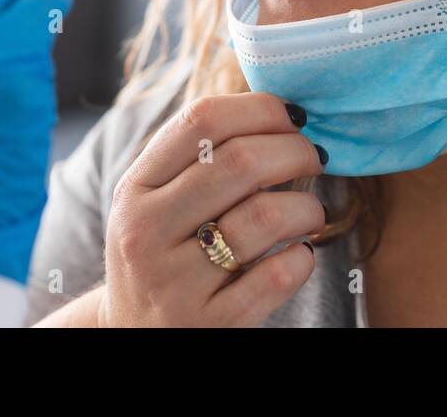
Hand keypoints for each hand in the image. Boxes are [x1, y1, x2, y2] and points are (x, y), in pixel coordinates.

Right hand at [97, 92, 326, 325]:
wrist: (132, 338)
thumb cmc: (161, 252)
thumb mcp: (155, 201)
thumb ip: (199, 157)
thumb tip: (281, 111)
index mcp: (135, 187)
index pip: (202, 119)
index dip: (261, 108)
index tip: (292, 117)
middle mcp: (146, 231)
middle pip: (240, 161)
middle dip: (295, 151)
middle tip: (314, 158)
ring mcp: (175, 283)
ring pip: (264, 217)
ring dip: (306, 207)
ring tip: (311, 211)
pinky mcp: (208, 324)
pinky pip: (277, 277)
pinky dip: (303, 258)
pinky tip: (300, 254)